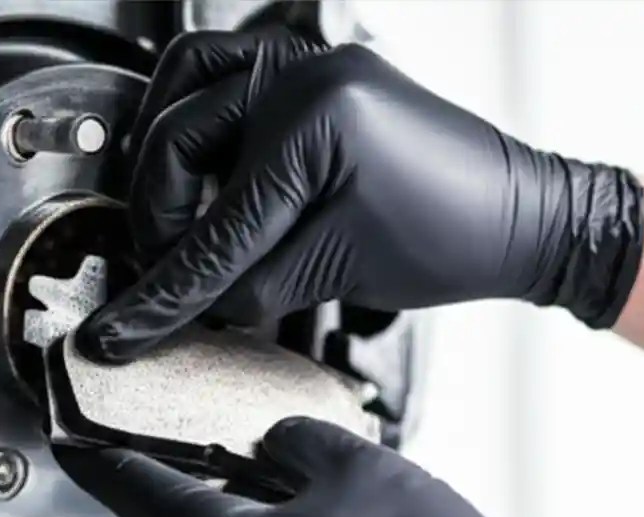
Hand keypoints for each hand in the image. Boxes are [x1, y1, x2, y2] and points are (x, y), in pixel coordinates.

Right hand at [80, 29, 643, 362]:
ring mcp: (309, 61)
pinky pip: (226, 69)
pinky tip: (196, 162)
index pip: (217, 224)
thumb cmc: (455, 239)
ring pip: (187, 80)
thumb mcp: (336, 272)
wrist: (521, 215)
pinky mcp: (313, 70)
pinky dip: (196, 111)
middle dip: (160, 218)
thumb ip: (246, 286)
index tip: (122, 329)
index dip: (166, 290)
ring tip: (166, 210)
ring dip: (162, 146)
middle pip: (179, 141)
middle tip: (161, 270)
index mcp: (317, 119)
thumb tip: (184, 304)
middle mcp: (305, 72)